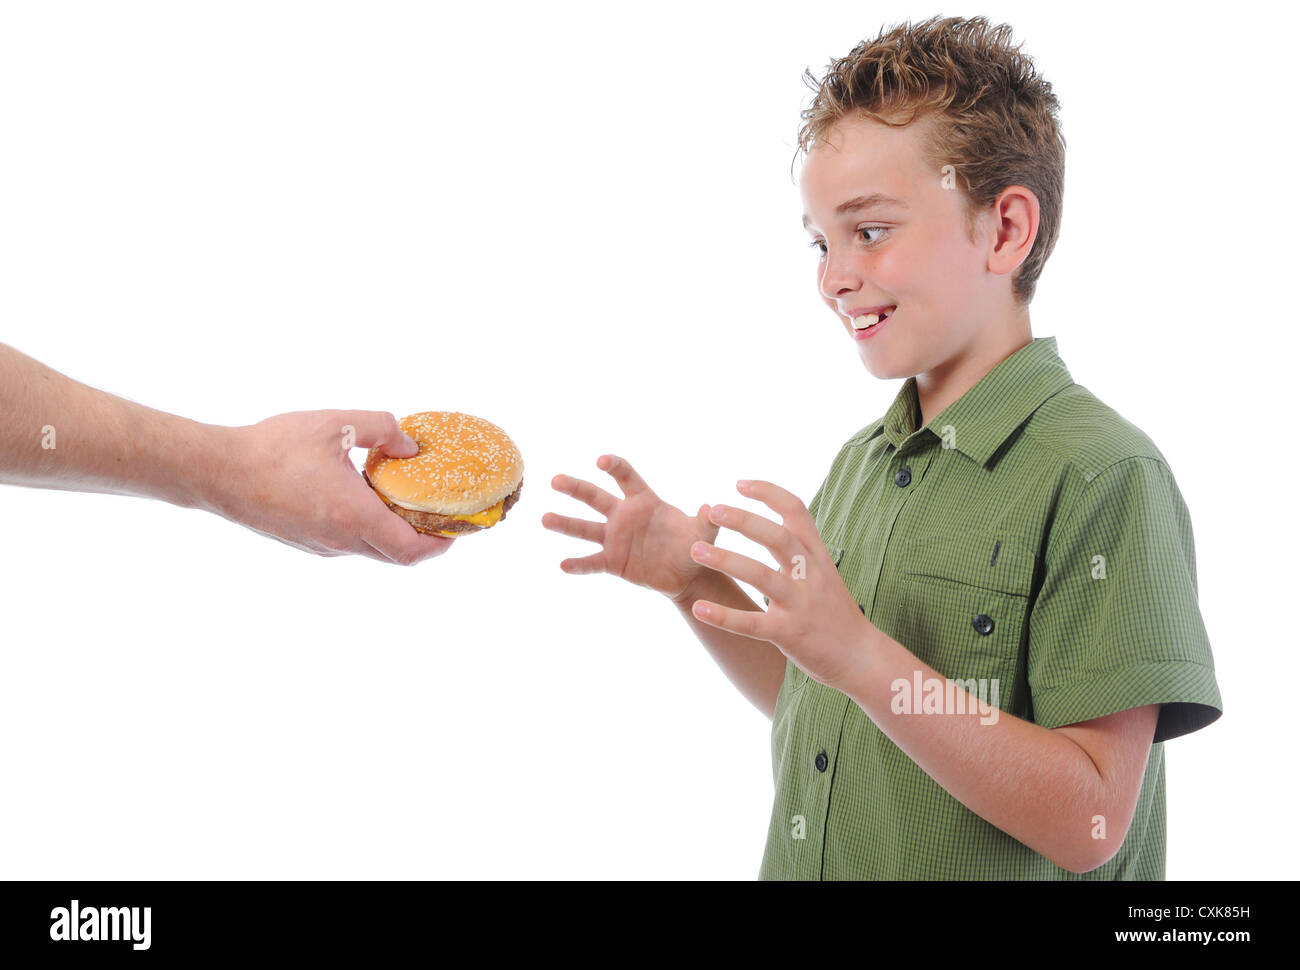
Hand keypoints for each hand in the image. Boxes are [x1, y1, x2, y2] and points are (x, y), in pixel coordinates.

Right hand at [212, 410, 454, 564]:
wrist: (216, 470)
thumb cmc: (273, 447)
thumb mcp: (337, 424)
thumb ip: (383, 429)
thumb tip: (410, 446)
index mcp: (352, 518)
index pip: (411, 551)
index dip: (441, 544)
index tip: (457, 528)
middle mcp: (338, 542)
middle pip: (395, 555)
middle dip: (424, 539)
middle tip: (439, 515)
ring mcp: (319, 546)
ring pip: (371, 549)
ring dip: (393, 531)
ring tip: (404, 500)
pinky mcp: (303, 542)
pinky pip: (347, 542)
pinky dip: (367, 528)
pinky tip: (364, 496)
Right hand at [543, 454, 718, 601]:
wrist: (686, 575)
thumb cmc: (693, 546)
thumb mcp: (704, 535)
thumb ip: (706, 522)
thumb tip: (710, 508)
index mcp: (644, 500)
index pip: (626, 477)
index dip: (615, 467)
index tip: (602, 461)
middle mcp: (623, 515)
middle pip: (595, 497)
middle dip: (575, 488)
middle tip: (555, 480)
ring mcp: (615, 539)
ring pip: (585, 528)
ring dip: (565, 524)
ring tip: (544, 519)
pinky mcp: (612, 562)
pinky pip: (592, 562)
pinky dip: (579, 564)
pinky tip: (563, 565)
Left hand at [686, 479, 874, 690]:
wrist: (861, 657)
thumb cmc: (836, 613)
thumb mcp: (823, 573)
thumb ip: (798, 550)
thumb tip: (770, 524)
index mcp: (817, 556)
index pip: (796, 511)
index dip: (769, 493)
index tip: (739, 483)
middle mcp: (810, 575)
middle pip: (777, 537)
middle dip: (744, 520)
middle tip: (714, 510)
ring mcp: (801, 604)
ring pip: (761, 575)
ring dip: (727, 560)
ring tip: (696, 551)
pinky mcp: (790, 634)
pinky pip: (752, 623)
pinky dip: (724, 617)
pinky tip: (699, 609)